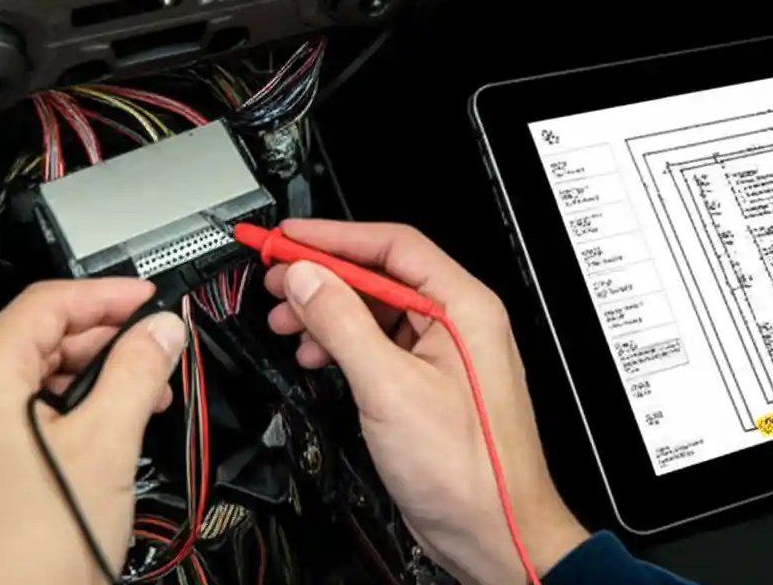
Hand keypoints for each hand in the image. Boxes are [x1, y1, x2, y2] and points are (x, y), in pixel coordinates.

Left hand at [0, 279, 187, 584]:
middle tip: (155, 359)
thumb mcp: (106, 450)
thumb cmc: (23, 566)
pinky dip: (51, 419)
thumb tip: (159, 334)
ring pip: (19, 385)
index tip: (147, 302)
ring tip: (133, 407)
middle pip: (32, 341)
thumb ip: (137, 374)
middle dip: (100, 345)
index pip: (48, 303)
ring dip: (80, 384)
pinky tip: (92, 444)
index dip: (108, 296)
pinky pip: (2, 423)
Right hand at [264, 220, 587, 584]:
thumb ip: (343, 324)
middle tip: (277, 281)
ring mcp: (443, 355)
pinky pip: (378, 345)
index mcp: (464, 308)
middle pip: (379, 276)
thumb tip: (307, 279)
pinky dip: (341, 345)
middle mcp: (458, 324)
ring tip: (289, 323)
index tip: (289, 240)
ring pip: (374, 311)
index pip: (391, 246)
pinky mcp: (427, 384)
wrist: (495, 533)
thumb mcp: (391, 387)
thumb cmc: (470, 471)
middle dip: (323, 277)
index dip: (334, 238)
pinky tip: (317, 356)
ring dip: (327, 313)